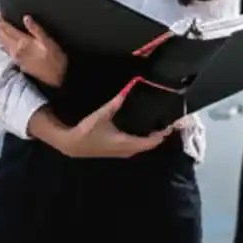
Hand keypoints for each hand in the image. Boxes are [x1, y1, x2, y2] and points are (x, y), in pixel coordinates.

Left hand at [0, 14, 66, 87]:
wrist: (55, 78)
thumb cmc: (55, 59)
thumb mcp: (48, 41)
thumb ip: (35, 29)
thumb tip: (26, 18)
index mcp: (23, 42)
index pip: (8, 30)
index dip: (2, 23)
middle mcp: (16, 50)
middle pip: (3, 37)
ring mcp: (16, 58)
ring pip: (4, 45)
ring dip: (0, 36)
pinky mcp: (18, 63)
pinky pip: (7, 51)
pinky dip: (4, 44)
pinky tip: (5, 43)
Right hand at [57, 93, 172, 158]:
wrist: (72, 144)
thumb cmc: (87, 131)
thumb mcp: (101, 115)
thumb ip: (114, 103)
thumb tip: (126, 90)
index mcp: (125, 143)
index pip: (149, 142)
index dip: (161, 135)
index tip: (170, 126)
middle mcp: (126, 150)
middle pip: (147, 146)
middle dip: (157, 136)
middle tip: (165, 123)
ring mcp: (121, 152)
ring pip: (140, 147)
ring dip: (149, 139)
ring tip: (156, 126)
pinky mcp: (115, 151)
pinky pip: (134, 146)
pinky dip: (141, 140)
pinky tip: (141, 130)